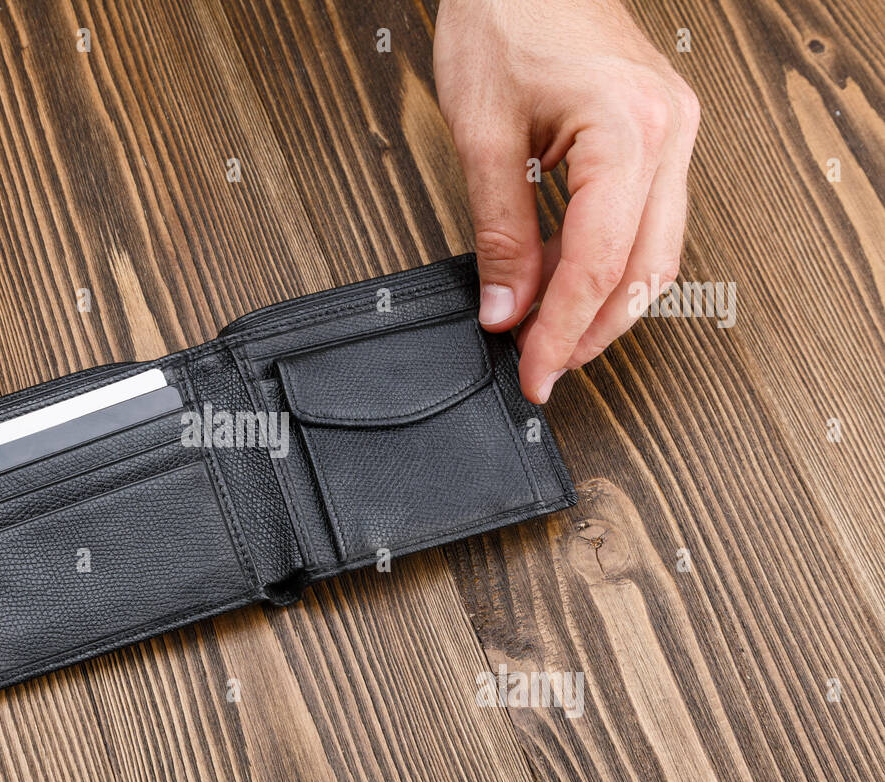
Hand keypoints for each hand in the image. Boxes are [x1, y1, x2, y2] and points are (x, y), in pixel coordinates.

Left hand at [434, 0, 699, 402]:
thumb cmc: (506, 18)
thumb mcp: (483, 137)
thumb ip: (498, 235)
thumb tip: (505, 308)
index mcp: (628, 130)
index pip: (600, 265)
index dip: (563, 332)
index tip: (534, 373)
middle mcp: (668, 132)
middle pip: (645, 270)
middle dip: (593, 330)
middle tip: (543, 366)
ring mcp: (673, 131)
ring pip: (655, 252)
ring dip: (604, 302)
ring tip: (547, 331)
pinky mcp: (660, 133)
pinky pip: (647, 219)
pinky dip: (607, 261)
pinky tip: (563, 280)